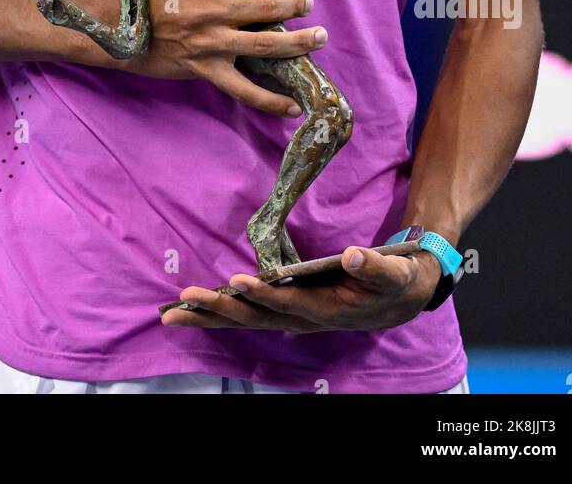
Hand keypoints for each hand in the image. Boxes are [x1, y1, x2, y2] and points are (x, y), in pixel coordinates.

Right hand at [126, 0, 327, 116]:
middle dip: (296, 5)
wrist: (122, 30)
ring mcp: (210, 42)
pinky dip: (270, 101)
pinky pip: (244, 89)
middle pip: (268, 7)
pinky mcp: (206, 69)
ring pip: (266, 44)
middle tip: (308, 5)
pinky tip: (292, 106)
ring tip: (319, 38)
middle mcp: (211, 9)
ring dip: (298, 42)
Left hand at [160, 246, 442, 332]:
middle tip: (184, 299)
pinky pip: (248, 314)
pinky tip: (191, 311)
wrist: (399, 299)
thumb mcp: (394, 272)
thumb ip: (375, 265)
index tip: (237, 281)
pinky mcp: (287, 310)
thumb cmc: (395, 281)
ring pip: (245, 320)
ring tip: (172, 313)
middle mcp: (303, 318)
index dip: (264, 295)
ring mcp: (292, 317)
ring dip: (210, 316)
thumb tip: (353, 252)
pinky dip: (219, 313)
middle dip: (219, 309)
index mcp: (327, 309)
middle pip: (255, 317)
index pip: (289, 304)